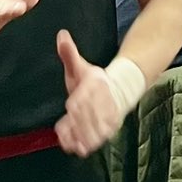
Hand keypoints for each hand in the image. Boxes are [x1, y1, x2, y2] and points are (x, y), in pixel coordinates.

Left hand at [54, 31, 125, 156]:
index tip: (70, 105)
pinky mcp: (111, 127)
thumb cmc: (93, 81)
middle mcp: (104, 99)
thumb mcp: (80, 66)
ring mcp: (108, 114)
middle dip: (78, 121)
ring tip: (73, 138)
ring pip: (95, 128)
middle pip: (88, 113)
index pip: (85, 95)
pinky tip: (79, 146)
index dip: (77, 102)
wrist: (119, 88)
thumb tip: (61, 34)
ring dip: (83, 134)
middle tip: (68, 124)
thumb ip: (69, 53)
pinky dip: (89, 143)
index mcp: (96, 82)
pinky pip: (100, 137)